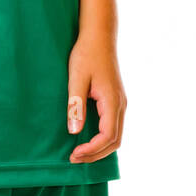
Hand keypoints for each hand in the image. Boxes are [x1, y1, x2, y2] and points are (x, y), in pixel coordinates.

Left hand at [66, 34, 124, 163]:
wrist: (99, 37)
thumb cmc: (86, 54)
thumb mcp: (77, 78)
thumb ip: (76, 105)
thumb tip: (75, 132)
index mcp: (113, 101)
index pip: (108, 136)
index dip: (92, 150)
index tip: (74, 154)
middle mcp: (121, 104)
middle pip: (115, 141)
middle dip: (96, 154)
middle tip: (74, 159)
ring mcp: (120, 102)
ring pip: (116, 135)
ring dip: (99, 149)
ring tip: (79, 153)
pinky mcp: (115, 100)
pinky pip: (113, 126)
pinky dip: (102, 139)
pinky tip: (87, 139)